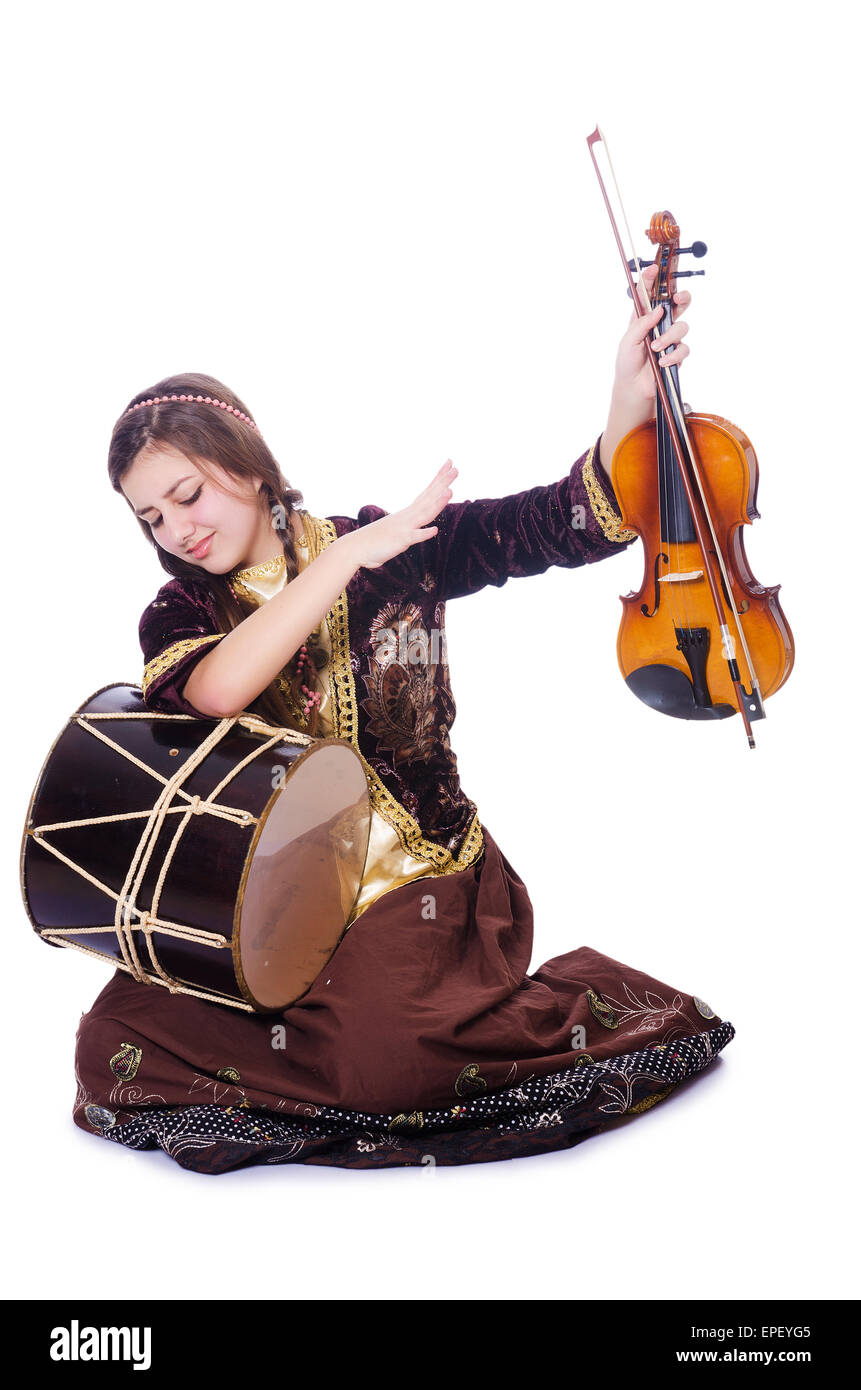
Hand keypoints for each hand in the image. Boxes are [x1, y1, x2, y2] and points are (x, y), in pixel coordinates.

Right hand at [351, 460, 458, 568]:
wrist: (356, 548)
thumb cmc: (375, 541)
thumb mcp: (397, 531)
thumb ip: (410, 528)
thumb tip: (419, 528)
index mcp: (408, 513)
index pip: (427, 493)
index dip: (439, 480)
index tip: (450, 464)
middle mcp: (407, 516)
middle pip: (429, 498)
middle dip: (443, 483)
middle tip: (456, 469)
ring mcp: (404, 527)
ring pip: (424, 514)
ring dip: (437, 503)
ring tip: (450, 491)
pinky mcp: (400, 541)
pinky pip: (414, 537)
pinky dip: (424, 533)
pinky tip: (435, 530)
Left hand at [618, 261, 691, 404]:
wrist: (634, 387)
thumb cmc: (627, 362)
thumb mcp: (628, 341)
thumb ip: (641, 324)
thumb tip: (658, 310)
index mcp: (644, 317)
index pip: (649, 294)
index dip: (652, 279)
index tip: (654, 268)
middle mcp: (659, 324)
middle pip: (677, 303)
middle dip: (682, 297)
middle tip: (677, 299)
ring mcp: (670, 338)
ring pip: (682, 326)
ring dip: (669, 337)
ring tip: (656, 348)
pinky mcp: (677, 353)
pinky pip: (683, 348)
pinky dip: (673, 354)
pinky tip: (662, 361)